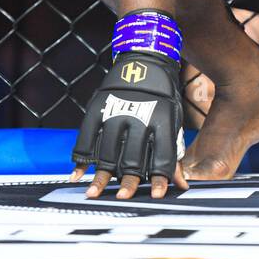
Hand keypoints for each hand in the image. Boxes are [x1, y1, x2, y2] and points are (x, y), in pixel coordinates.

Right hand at [70, 51, 188, 198]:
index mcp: (163, 120)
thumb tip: (182, 186)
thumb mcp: (173, 120)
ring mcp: (115, 113)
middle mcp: (139, 117)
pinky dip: (80, 157)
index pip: (164, 155)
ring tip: (94, 193)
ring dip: (101, 174)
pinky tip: (77, 174)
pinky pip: (85, 137)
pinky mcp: (97, 109)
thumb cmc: (162, 98)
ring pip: (108, 151)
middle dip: (129, 180)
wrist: (144, 61)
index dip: (162, 177)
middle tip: (123, 197)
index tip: (158, 196)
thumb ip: (174, 153)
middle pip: (134, 157)